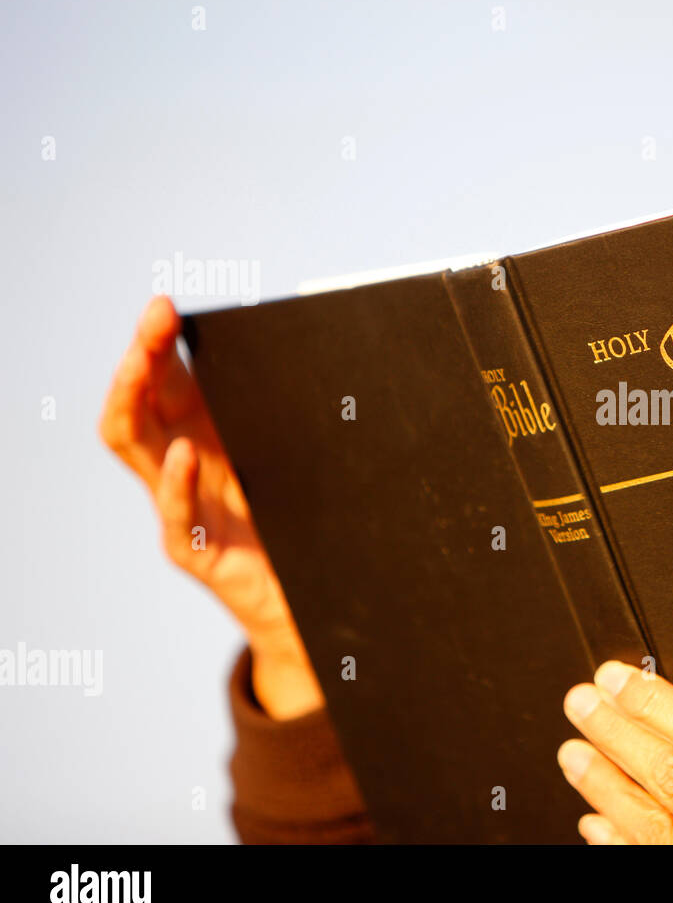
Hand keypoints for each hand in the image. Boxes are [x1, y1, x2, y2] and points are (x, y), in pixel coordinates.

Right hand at [99, 296, 322, 718]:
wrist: (308, 597)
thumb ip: (281, 414)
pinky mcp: (197, 551)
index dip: (156, 342)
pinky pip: (177, 515)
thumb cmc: (299, 521)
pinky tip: (186, 454)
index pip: (160, 382)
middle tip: (154, 318)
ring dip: (133, 401)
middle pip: (137, 404)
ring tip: (141, 363)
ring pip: (135, 449)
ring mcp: (182, 508)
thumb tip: (301, 352)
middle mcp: (182, 468)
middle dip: (140, 356)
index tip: (166, 305)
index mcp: (201, 437)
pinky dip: (178, 483)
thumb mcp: (290, 456)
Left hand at [557, 661, 672, 843]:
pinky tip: (594, 819)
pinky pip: (649, 869)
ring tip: (575, 750)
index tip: (622, 678)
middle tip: (583, 701)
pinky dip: (616, 842)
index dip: (658, 705)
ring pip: (650, 826)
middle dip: (618, 733)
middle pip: (671, 778)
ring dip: (604, 784)